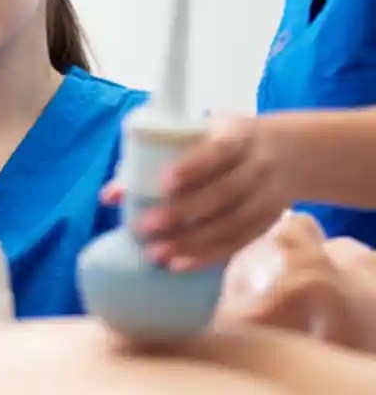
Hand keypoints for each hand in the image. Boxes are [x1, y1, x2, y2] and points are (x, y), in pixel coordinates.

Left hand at [101, 115, 290, 271]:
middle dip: (182, 213)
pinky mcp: (269, 221)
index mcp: (237, 136)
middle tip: (146, 227)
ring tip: (157, 254)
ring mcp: (268, 196)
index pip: (217, 151)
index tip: (163, 183)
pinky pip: (240, 241)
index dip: (192, 168)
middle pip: (223, 194)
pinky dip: (210, 256)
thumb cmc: (224, 142)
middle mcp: (257, 166)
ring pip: (232, 224)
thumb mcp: (199, 136)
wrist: (292, 152)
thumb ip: (153, 159)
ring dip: (193, 242)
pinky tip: (181, 265)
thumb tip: (109, 196)